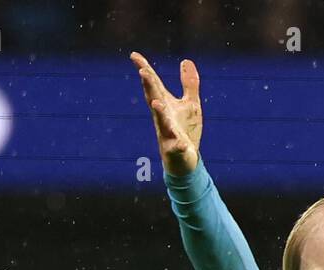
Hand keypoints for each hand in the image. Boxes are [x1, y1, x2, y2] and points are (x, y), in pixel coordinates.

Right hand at [130, 52, 202, 175]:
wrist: (184, 160)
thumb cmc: (185, 130)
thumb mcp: (190, 103)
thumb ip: (189, 83)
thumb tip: (186, 60)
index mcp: (165, 104)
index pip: (153, 84)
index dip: (144, 69)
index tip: (134, 55)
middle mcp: (163, 117)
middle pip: (154, 99)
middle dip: (149, 86)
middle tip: (143, 71)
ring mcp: (168, 133)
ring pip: (162, 122)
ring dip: (159, 113)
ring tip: (156, 103)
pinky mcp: (175, 149)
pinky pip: (176, 147)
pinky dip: (177, 144)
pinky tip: (180, 143)